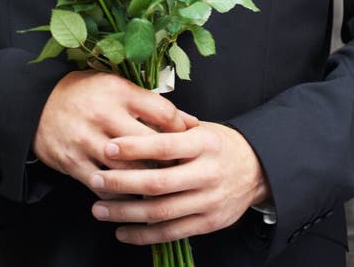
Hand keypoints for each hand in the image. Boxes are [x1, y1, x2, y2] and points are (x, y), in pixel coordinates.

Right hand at [32, 70, 197, 190]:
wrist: (38, 105)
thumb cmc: (85, 93)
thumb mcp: (116, 85)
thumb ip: (149, 102)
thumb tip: (189, 122)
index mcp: (117, 91)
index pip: (162, 111)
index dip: (182, 127)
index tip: (192, 137)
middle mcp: (103, 115)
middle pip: (149, 144)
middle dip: (169, 158)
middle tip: (183, 166)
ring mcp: (87, 141)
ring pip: (128, 170)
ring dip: (147, 181)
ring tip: (162, 184)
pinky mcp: (73, 162)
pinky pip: (105, 186)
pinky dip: (122, 195)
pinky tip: (134, 195)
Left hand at [90, 122, 270, 244]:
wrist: (257, 169)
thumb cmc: (219, 144)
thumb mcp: (201, 128)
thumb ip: (171, 127)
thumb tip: (133, 117)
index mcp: (204, 144)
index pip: (165, 146)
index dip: (135, 148)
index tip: (109, 147)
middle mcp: (207, 174)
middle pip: (159, 184)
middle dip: (122, 183)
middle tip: (96, 179)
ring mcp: (209, 202)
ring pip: (161, 213)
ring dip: (126, 213)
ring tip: (99, 209)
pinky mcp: (209, 223)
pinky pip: (172, 233)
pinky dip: (144, 236)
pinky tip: (122, 231)